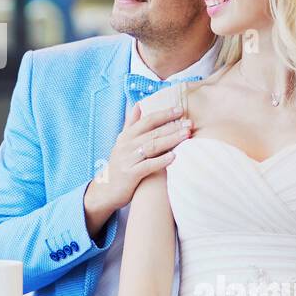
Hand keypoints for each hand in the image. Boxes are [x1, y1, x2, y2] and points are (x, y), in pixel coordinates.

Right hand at [84, 102, 191, 234]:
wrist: (106, 190)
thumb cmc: (120, 166)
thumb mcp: (122, 143)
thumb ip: (131, 124)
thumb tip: (138, 104)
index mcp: (126, 136)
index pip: (147, 120)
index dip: (164, 114)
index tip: (180, 110)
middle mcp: (126, 145)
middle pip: (152, 132)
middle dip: (172, 126)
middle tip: (189, 123)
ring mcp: (127, 159)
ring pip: (152, 146)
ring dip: (170, 140)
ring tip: (186, 135)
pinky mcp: (130, 174)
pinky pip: (148, 165)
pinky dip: (161, 160)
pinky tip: (174, 157)